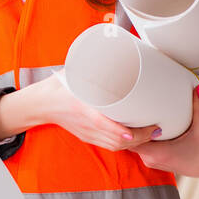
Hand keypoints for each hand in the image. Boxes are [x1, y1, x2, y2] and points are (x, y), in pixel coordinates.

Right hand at [34, 71, 158, 151]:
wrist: (41, 104)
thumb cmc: (58, 87)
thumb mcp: (76, 73)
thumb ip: (96, 66)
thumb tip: (117, 52)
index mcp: (83, 109)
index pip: (107, 126)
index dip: (128, 131)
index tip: (146, 126)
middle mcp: (87, 126)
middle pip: (117, 141)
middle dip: (141, 138)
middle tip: (157, 127)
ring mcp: (87, 134)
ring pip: (115, 146)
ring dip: (135, 143)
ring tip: (150, 134)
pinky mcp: (88, 137)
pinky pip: (109, 146)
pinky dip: (125, 144)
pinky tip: (135, 138)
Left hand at [129, 84, 198, 177]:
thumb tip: (197, 89)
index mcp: (158, 153)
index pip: (131, 140)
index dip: (125, 127)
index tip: (124, 112)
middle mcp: (151, 159)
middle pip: (128, 141)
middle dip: (126, 126)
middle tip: (127, 108)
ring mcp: (150, 161)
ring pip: (132, 145)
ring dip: (131, 132)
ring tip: (132, 115)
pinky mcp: (152, 160)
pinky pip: (139, 148)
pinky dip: (137, 138)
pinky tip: (139, 127)